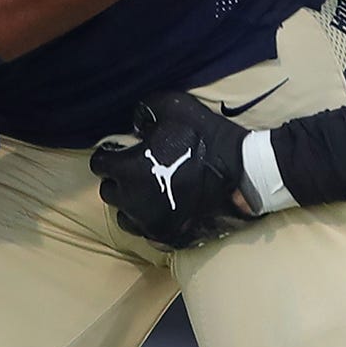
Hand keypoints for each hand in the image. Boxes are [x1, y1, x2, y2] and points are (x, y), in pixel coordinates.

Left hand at [90, 90, 258, 248]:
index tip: (123, 151)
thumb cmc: (208, 139)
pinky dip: (150, 222)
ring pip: (125, 216)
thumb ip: (145, 111)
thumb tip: (134, 122)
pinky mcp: (169, 238)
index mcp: (129, 170)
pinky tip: (164, 209)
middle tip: (137, 170)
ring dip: (131, 203)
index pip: (100, 164)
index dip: (110, 155)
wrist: (246, 175)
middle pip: (109, 191)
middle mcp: (133, 201)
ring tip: (149, 192)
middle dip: (118, 179)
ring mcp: (151, 224)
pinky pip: (147, 233)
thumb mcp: (174, 108)